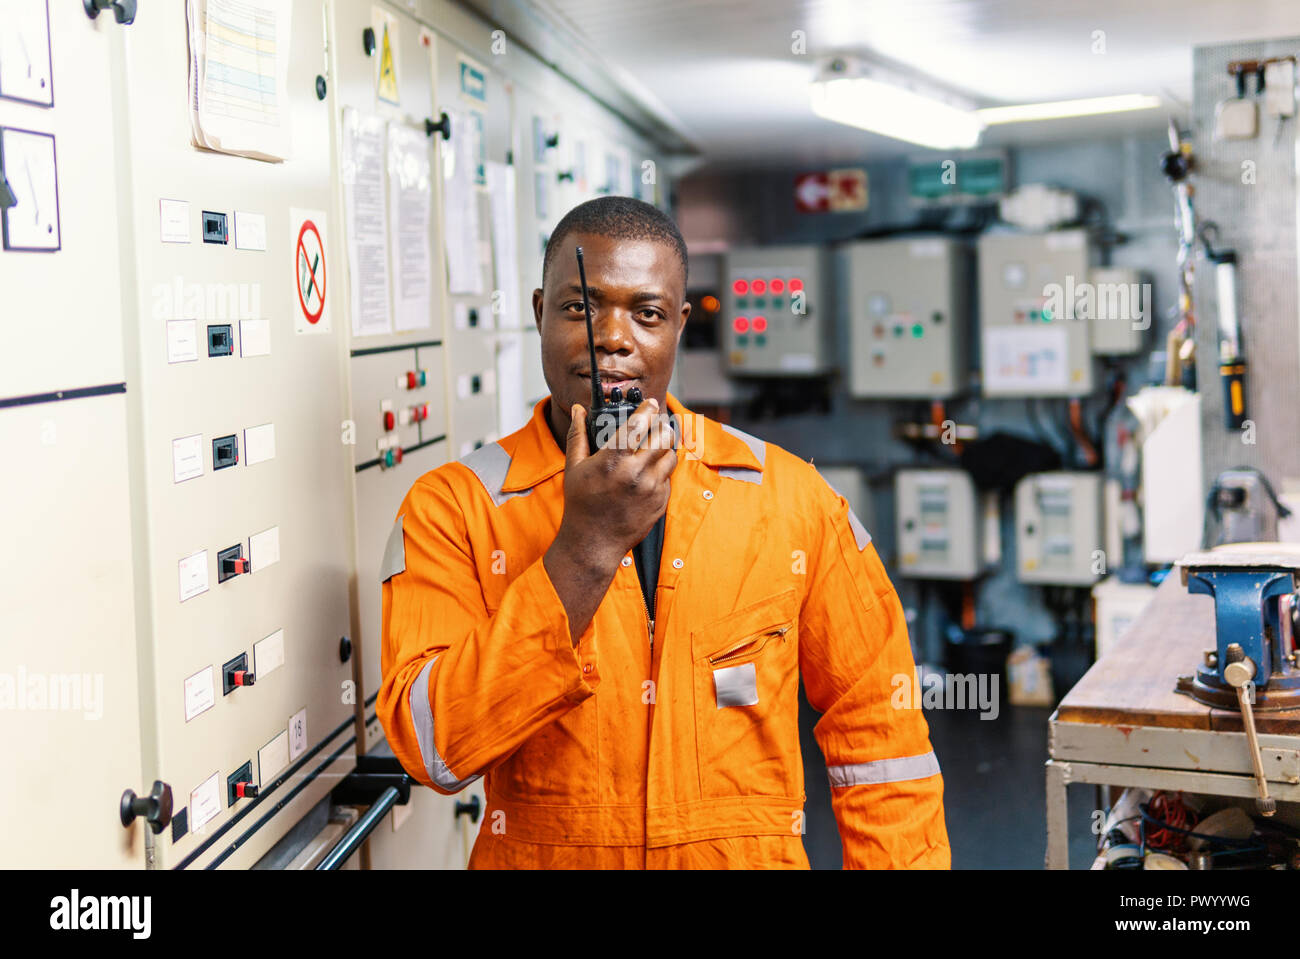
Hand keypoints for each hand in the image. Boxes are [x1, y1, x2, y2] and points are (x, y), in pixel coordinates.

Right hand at [558, 397, 676, 570]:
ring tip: (653, 448)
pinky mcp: (660, 502)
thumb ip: (578, 435)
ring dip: (664, 448)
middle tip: (655, 426)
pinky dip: (662, 471)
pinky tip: (648, 473)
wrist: (592, 543)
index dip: (648, 409)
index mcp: (613, 461)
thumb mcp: (574, 467)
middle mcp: (635, 473)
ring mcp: (651, 489)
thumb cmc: (580, 505)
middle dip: (661, 427)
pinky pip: (669, 478)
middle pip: (663, 437)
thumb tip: (578, 409)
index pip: (639, 424)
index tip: (652, 403)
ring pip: (671, 456)